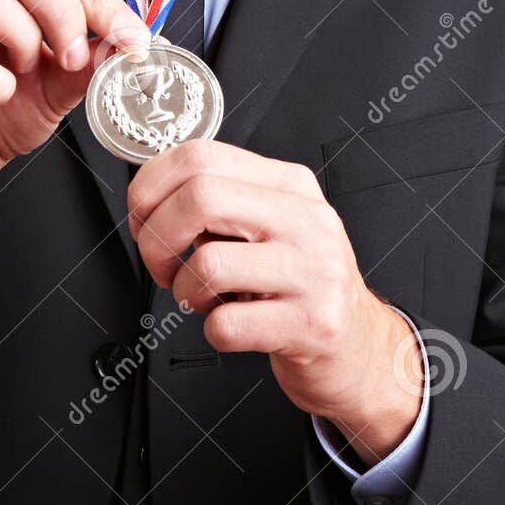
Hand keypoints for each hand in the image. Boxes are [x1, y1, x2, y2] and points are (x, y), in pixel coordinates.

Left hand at [127, 138, 424, 464]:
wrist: (361, 348)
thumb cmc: (300, 285)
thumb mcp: (272, 225)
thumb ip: (224, 201)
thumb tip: (151, 193)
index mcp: (289, 184)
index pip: (200, 155)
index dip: (150, 187)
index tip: (143, 219)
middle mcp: (307, 219)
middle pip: (200, 196)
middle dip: (157, 237)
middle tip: (161, 265)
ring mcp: (314, 271)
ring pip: (209, 263)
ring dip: (184, 291)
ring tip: (203, 299)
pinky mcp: (312, 324)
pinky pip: (226, 324)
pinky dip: (212, 331)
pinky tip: (233, 326)